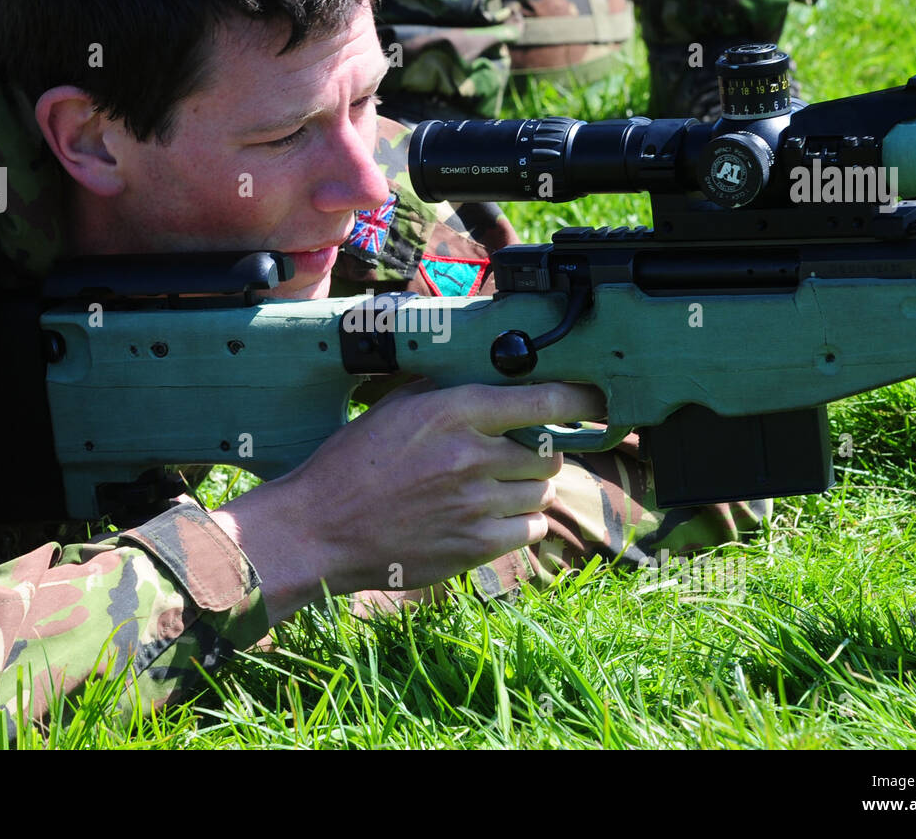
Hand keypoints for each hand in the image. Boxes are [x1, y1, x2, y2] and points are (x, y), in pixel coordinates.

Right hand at [210, 380, 604, 623]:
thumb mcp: (392, 408)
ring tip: (495, 488)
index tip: (595, 400)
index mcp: (454, 412)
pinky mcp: (476, 546)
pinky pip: (531, 530)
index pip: (544, 399)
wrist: (320, 530)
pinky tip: (491, 517)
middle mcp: (473, 455)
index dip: (579, 399)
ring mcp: (477, 504)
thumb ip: (443, 387)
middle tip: (516, 456)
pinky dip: (520, 523)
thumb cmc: (350, 465)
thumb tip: (486, 369)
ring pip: (542, 492)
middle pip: (550, 452)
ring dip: (528, 489)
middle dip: (540, 453)